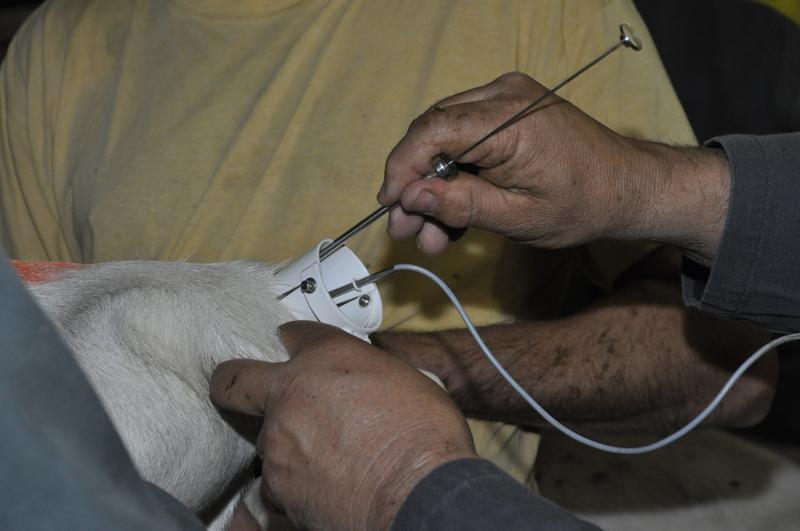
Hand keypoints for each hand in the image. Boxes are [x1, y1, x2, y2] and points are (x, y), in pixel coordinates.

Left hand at [210, 321, 475, 530]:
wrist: (419, 491)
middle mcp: (290, 394)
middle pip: (236, 381)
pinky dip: (293, 486)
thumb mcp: (404, 378)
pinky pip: (274, 483)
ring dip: (285, 447)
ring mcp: (277, 442)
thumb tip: (364, 382)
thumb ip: (366, 373)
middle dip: (235, 385)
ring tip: (322, 461)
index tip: (291, 346)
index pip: (293, 335)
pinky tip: (322, 488)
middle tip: (243, 393)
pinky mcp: (276, 486)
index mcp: (325, 358)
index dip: (292, 340)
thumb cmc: (425, 434)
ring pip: (263, 441)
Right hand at [379, 72, 728, 263]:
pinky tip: (449, 216)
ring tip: (427, 235)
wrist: (628, 188)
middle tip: (403, 228)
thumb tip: (412, 197)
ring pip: (445, 139)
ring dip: (433, 186)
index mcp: (510, 119)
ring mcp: (506, 100)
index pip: (432, 131)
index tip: (389, 204)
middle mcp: (504, 96)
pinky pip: (465, 139)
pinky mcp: (508, 112)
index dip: (402, 168)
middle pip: (433, 133)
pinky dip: (455, 175)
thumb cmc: (584, 204)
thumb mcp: (518, 218)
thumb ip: (461, 205)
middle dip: (414, 184)